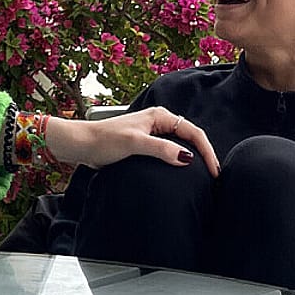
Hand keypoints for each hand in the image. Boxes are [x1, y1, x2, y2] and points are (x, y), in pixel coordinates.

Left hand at [46, 107, 219, 176]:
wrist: (81, 144)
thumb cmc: (103, 140)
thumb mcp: (134, 143)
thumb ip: (160, 149)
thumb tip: (186, 158)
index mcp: (159, 116)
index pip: (193, 132)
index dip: (206, 151)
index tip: (214, 171)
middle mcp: (158, 122)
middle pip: (190, 138)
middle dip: (204, 155)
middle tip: (214, 177)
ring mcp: (152, 134)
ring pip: (180, 145)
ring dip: (192, 159)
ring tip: (203, 177)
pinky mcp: (144, 146)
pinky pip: (168, 153)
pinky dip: (178, 162)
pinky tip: (182, 175)